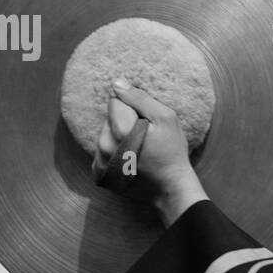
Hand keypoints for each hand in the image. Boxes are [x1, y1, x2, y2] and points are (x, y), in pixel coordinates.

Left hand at [99, 79, 207, 226]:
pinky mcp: (100, 173)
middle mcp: (104, 145)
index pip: (114, 102)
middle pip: (108, 119)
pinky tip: (129, 159)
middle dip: (123, 122)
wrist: (170, 188)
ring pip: (104, 135)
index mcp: (119, 129)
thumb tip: (117, 84)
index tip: (145, 119)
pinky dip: (113, 152)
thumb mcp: (165, 118)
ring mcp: (100, 161)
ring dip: (118, 137)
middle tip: (144, 135)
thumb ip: (140, 98)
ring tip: (138, 148)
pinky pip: (102, 152)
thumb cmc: (172, 152)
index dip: (132, 107)